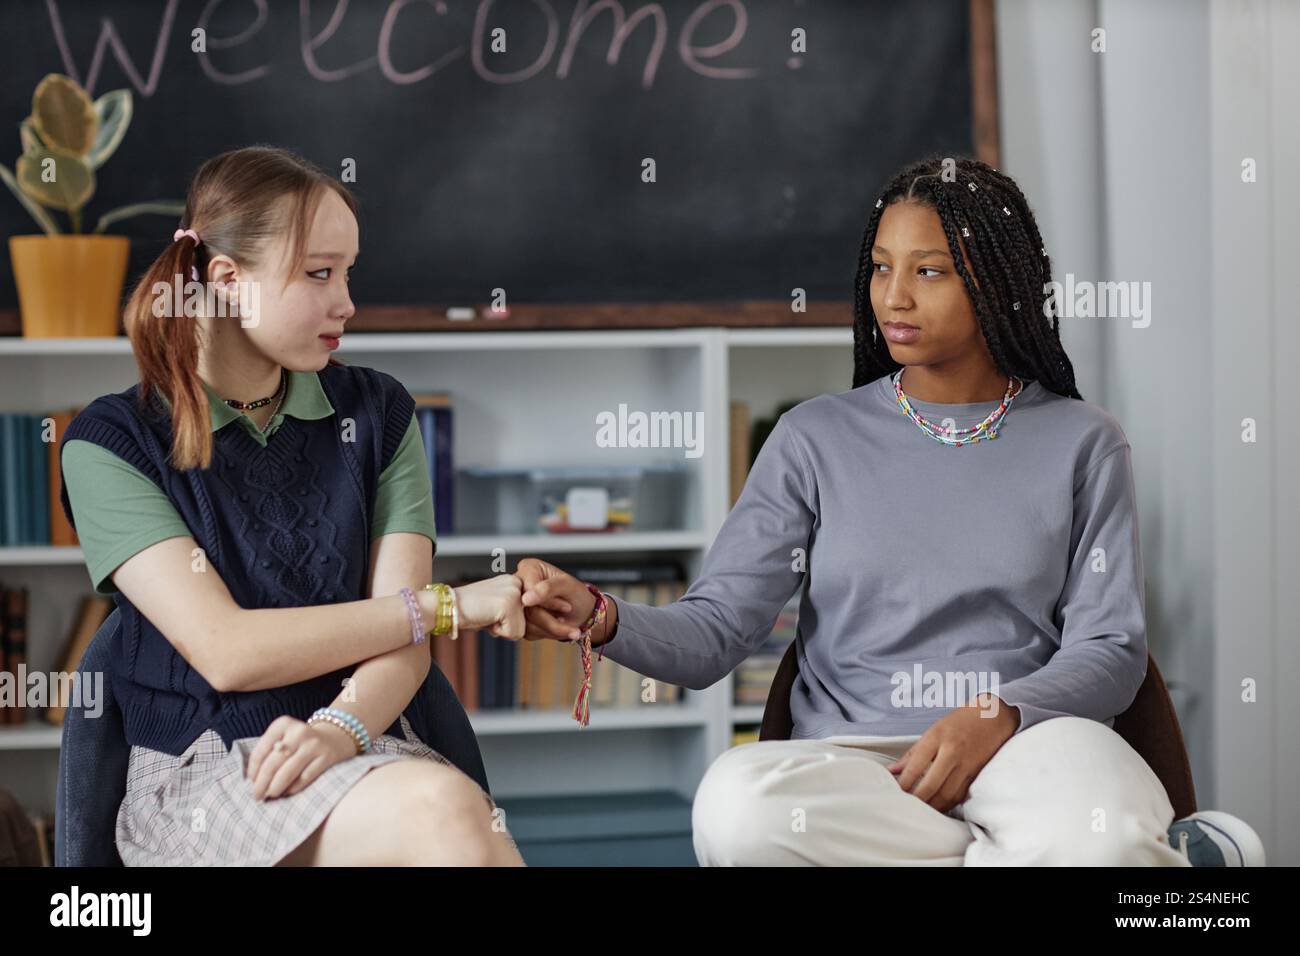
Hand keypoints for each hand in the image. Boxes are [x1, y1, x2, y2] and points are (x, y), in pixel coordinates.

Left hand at [245, 715, 355, 800]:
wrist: (335, 737)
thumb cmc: (300, 742)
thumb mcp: (284, 736)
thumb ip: (269, 752)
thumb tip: (254, 781)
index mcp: (283, 724)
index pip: (261, 750)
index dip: (253, 770)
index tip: (251, 782)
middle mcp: (299, 731)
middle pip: (273, 763)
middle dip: (261, 784)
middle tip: (256, 796)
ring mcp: (314, 744)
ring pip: (288, 773)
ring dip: (275, 788)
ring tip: (270, 795)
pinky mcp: (327, 757)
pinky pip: (305, 778)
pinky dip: (293, 788)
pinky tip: (287, 792)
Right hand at [452, 574, 526, 639]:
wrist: (446, 606)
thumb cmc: (468, 609)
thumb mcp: (496, 605)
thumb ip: (512, 609)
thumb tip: (528, 624)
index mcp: (514, 581)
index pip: (525, 614)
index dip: (506, 621)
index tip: (489, 610)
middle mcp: (517, 582)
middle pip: (525, 622)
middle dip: (506, 625)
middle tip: (486, 613)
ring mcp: (515, 592)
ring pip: (521, 629)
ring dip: (502, 629)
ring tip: (485, 615)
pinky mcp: (509, 604)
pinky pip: (514, 634)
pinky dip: (497, 632)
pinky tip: (485, 617)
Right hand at [516, 557, 595, 641]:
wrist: (581, 613)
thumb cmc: (575, 594)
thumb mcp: (568, 585)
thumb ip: (548, 588)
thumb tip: (526, 598)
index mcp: (528, 568)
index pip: (527, 588)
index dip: (547, 602)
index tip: (566, 605)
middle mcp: (519, 585)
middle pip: (525, 608)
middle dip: (550, 618)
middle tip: (568, 614)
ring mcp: (517, 605)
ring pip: (526, 624)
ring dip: (551, 627)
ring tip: (565, 622)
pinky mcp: (519, 622)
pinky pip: (528, 632)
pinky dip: (547, 633)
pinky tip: (556, 626)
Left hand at [887, 694, 1019, 813]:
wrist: (993, 717)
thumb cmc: (959, 722)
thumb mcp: (932, 731)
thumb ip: (912, 754)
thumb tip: (892, 770)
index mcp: (936, 738)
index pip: (915, 765)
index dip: (904, 782)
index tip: (896, 792)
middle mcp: (951, 752)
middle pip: (931, 785)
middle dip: (917, 799)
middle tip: (907, 807)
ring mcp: (966, 765)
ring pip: (947, 794)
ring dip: (933, 806)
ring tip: (921, 811)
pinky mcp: (976, 774)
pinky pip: (960, 795)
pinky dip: (948, 804)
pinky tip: (939, 807)